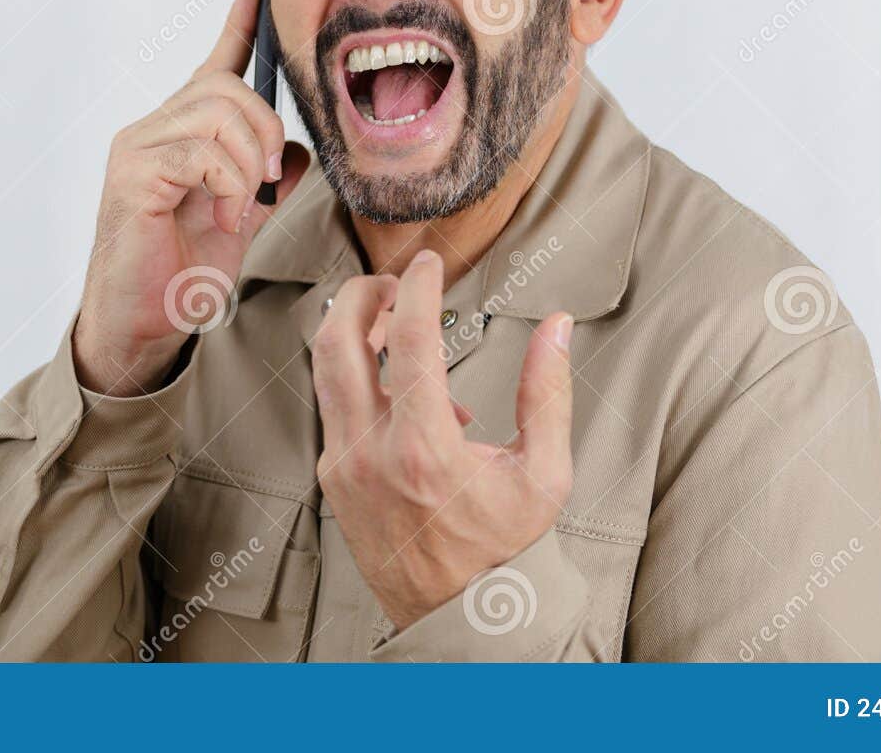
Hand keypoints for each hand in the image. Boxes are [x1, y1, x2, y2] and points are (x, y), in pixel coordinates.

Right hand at [73, 0, 308, 395]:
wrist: (142, 325)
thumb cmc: (179, 275)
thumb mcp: (240, 222)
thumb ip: (265, 184)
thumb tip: (300, 154)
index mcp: (182, 135)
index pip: (213, 65)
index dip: (237, 23)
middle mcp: (154, 129)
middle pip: (227, 88)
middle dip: (265, 133)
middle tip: (269, 182)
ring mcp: (138, 147)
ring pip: (218, 115)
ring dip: (249, 165)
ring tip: (240, 207)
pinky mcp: (132, 174)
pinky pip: (201, 153)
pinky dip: (228, 186)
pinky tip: (223, 218)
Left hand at [310, 249, 574, 629]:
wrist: (460, 617)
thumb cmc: (506, 548)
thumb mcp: (544, 474)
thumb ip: (548, 393)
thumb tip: (557, 327)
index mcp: (425, 451)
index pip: (411, 342)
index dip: (419, 288)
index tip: (431, 264)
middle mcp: (371, 454)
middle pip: (337, 341)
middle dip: (362, 295)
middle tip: (395, 282)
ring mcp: (343, 466)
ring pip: (324, 370)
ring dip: (352, 331)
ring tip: (394, 323)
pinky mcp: (333, 477)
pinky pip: (332, 406)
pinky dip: (358, 377)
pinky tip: (403, 388)